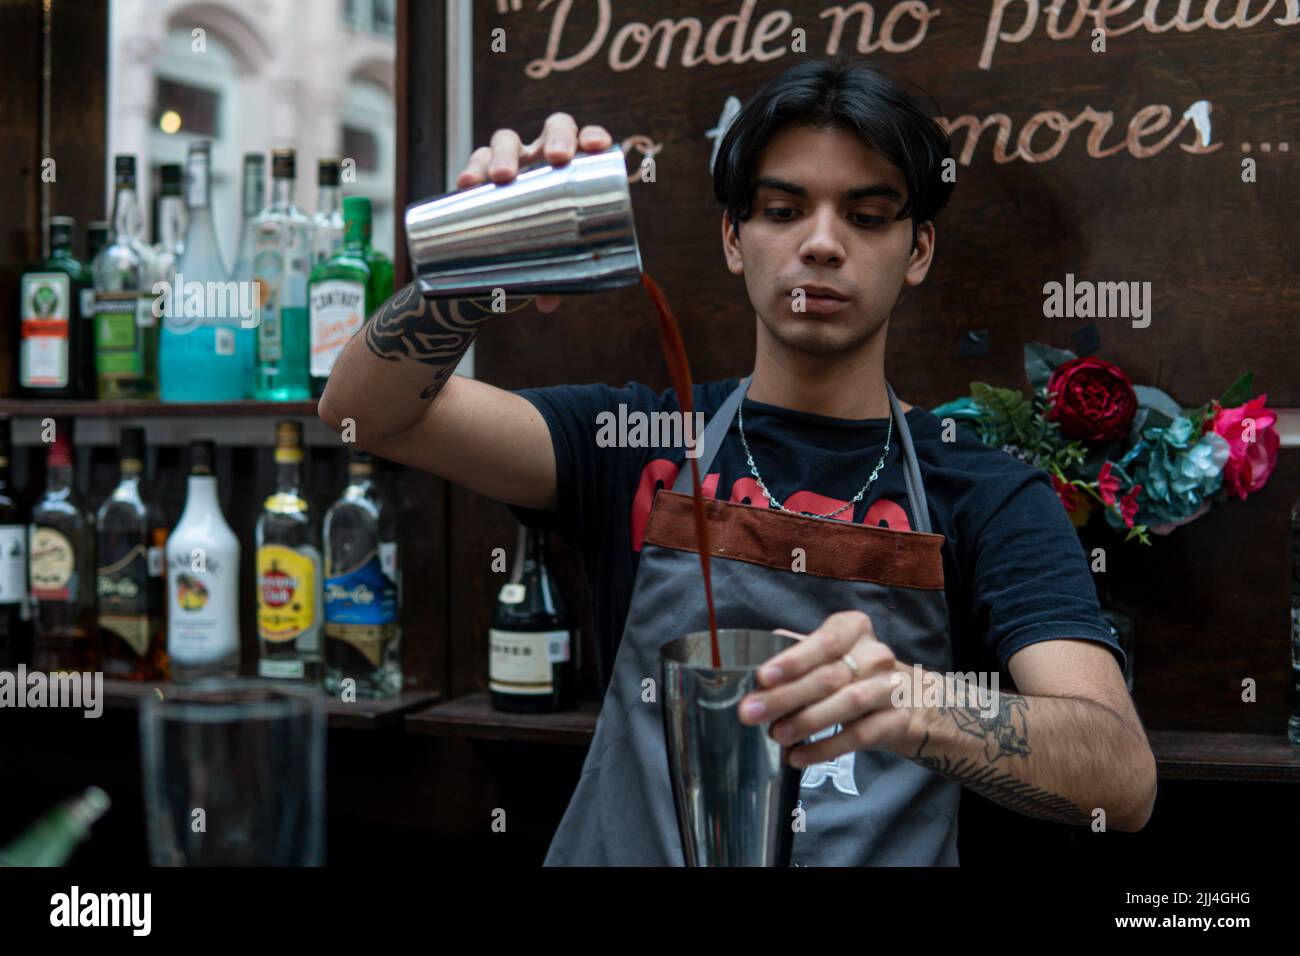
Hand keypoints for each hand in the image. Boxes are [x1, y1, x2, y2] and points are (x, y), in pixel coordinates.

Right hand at [454, 112, 613, 314]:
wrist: (502, 250)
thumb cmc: (540, 249)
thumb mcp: (552, 263)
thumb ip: (552, 280)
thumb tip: (547, 304)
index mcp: (573, 171)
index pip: (587, 141)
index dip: (592, 136)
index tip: (595, 147)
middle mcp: (544, 158)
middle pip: (553, 128)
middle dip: (555, 138)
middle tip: (554, 159)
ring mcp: (512, 161)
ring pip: (509, 140)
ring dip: (506, 153)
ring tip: (501, 177)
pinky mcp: (481, 172)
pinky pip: (475, 160)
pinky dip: (472, 169)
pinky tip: (466, 184)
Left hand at [737, 611, 916, 766]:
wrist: (899, 697)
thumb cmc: (848, 670)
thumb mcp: (824, 654)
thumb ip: (793, 653)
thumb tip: (751, 657)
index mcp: (854, 629)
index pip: (824, 642)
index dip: (793, 660)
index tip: (762, 677)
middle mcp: (876, 655)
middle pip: (829, 677)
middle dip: (786, 697)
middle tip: (751, 712)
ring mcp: (890, 688)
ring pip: (848, 704)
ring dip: (806, 722)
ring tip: (776, 734)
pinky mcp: (896, 720)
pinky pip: (859, 736)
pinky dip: (825, 748)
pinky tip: (798, 756)